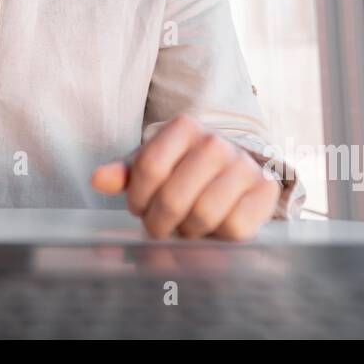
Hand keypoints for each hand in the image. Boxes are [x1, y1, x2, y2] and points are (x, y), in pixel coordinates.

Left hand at [91, 116, 281, 240]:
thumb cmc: (182, 169)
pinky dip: (218, 236)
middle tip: (158, 226)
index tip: (138, 208)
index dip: (138, 198)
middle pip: (173, 197)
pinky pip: (235, 228)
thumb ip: (124, 173)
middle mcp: (216, 142)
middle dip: (159, 222)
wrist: (233, 171)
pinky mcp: (265, 191)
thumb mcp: (151, 165)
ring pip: (203, 215)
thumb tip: (98, 180)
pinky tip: (212, 227)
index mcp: (184, 127)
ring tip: (185, 225)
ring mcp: (243, 166)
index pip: (149, 168)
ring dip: (187, 231)